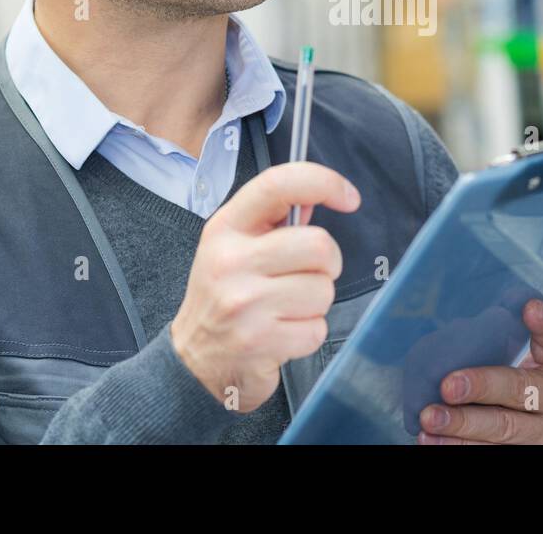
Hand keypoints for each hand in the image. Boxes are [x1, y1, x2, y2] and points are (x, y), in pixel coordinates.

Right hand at [169, 162, 359, 411]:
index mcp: (226, 227)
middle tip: (306, 276)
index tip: (349, 197)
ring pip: (323, 290)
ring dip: (316, 303)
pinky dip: (308, 334)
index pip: (279, 184)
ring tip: (285, 309)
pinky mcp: (259, 342)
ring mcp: (245, 303)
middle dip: (328, 263)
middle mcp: (231, 260)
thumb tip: (317, 197)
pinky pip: (316, 329)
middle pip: (319, 245)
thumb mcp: (235, 247)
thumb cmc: (224, 296)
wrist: (193, 360)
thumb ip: (273, 221)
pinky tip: (282, 333)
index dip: (323, 182)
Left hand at [416, 299, 542, 443]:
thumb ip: (499, 342)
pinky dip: (456, 446)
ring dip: (462, 425)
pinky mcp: (529, 455)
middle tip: (447, 385)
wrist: (529, 427)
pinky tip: (430, 440)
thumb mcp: (515, 360)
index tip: (529, 307)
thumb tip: (455, 327)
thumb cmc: (511, 381)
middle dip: (483, 387)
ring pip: (504, 430)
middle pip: (523, 391)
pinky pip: (490, 452)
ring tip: (429, 417)